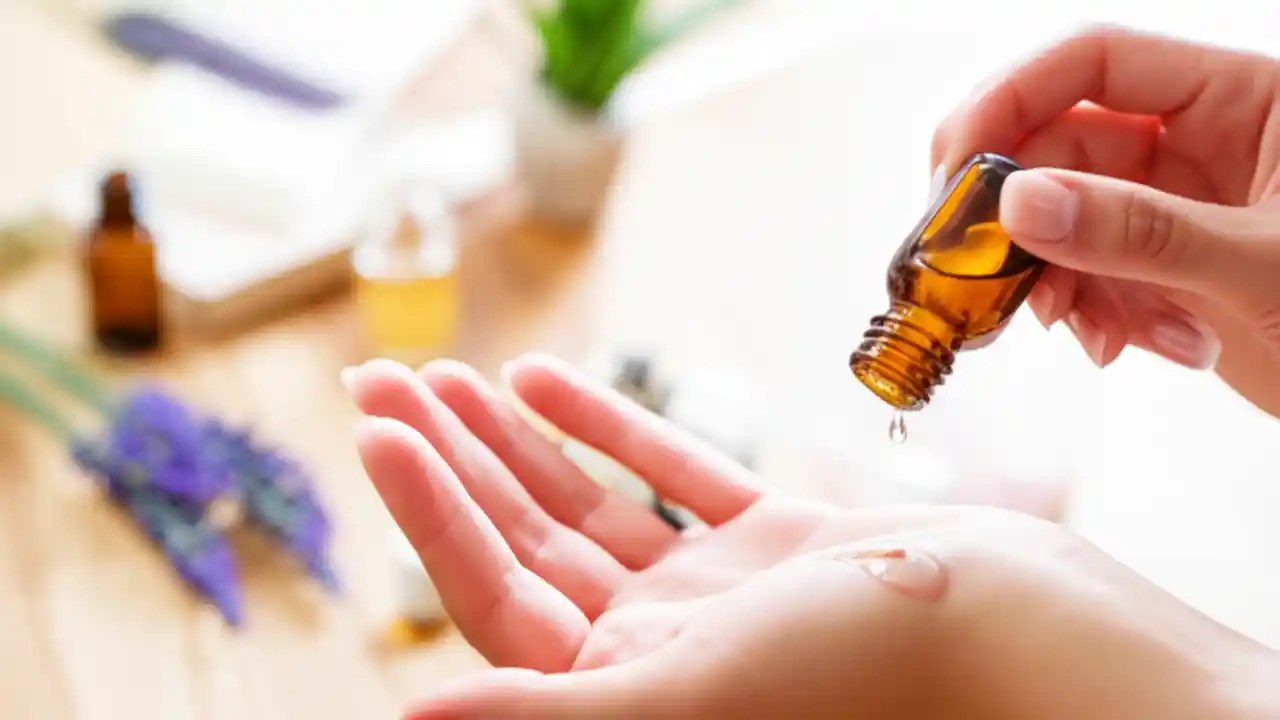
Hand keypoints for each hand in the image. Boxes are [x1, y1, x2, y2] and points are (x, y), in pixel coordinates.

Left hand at [344, 355, 1277, 718]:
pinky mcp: (777, 548)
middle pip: (528, 542)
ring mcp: (718, 598)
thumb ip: (557, 712)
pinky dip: (615, 430)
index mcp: (629, 695)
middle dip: (455, 461)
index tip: (379, 424)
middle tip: (386, 381)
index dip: (430, 509)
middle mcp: (662, 653)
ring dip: (519, 441)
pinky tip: (549, 382)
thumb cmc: (876, 682)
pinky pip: (674, 479)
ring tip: (453, 377)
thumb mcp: (696, 694)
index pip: (497, 591)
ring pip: (589, 506)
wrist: (1030, 646)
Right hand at [932, 26, 1279, 415]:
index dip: (1012, 98)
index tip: (956, 165)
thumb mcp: (1262, 266)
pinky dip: (1082, 310)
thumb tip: (1017, 203)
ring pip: (1061, 214)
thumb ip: (1138, 231)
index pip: (1096, 61)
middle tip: (979, 270)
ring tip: (1079, 329)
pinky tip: (1118, 345)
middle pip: (1060, 143)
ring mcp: (1177, 206)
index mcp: (1242, 99)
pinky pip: (1085, 269)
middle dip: (1019, 210)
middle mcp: (1201, 140)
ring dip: (1049, 275)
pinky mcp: (1164, 267)